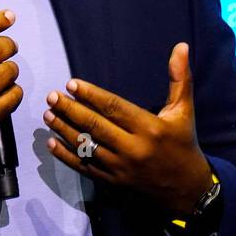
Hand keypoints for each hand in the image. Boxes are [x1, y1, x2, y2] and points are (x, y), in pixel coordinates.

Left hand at [41, 41, 213, 216]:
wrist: (187, 189)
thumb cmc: (183, 144)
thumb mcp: (184, 111)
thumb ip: (180, 79)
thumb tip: (181, 46)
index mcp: (150, 128)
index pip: (114, 107)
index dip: (91, 95)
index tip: (71, 84)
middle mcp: (133, 148)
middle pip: (95, 125)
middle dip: (70, 110)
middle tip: (52, 97)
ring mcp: (121, 168)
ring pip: (86, 146)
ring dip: (64, 130)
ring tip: (48, 115)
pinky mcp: (113, 183)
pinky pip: (85, 167)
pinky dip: (66, 156)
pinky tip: (52, 143)